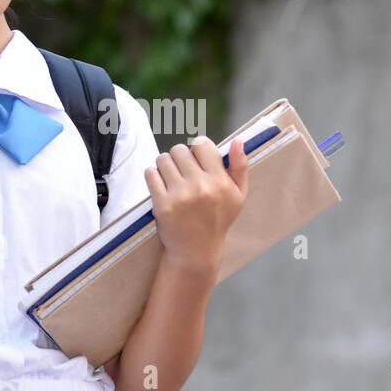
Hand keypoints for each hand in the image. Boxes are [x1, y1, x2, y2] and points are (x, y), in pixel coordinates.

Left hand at [145, 136, 249, 272]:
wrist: (196, 250)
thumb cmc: (218, 220)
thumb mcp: (238, 195)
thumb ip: (240, 167)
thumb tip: (237, 140)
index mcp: (220, 181)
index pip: (202, 144)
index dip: (197, 149)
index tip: (196, 160)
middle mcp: (201, 186)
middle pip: (179, 149)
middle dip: (180, 158)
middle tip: (183, 172)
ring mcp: (180, 195)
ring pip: (163, 159)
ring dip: (165, 166)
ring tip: (172, 179)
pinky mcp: (162, 204)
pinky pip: (150, 174)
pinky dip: (153, 177)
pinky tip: (161, 186)